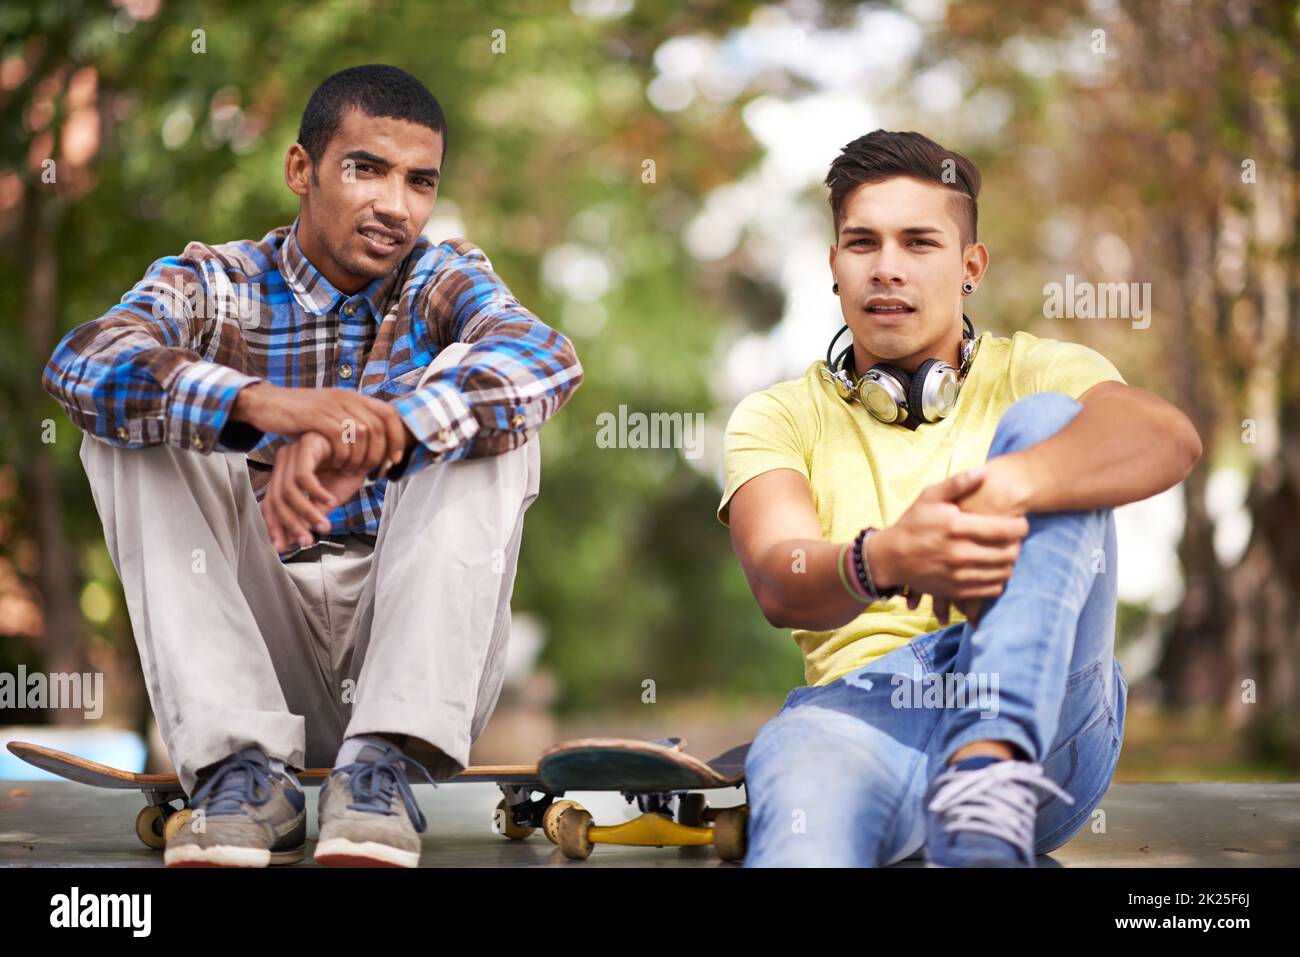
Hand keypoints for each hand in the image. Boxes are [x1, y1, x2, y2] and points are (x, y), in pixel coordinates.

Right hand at [234, 382, 407, 475]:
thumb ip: (352, 425)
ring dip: (360, 456)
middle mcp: (346, 398)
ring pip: (362, 433)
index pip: (389, 413)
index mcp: (354, 398)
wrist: (267, 403)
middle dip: (380, 454)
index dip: (397, 437)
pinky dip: (343, 455)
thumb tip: (376, 445)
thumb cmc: (301, 415)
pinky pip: (340, 438)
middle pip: (379, 426)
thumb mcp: (332, 415)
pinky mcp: (316, 417)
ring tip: (351, 470)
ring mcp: (331, 406)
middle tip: (371, 471)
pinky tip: (336, 465)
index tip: (395, 459)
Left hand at [261, 431, 368, 553]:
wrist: (367, 447)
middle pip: (277, 500)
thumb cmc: (347, 471)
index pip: (271, 504)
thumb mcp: (328, 498)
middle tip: (307, 541)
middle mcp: (283, 461)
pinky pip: (304, 476)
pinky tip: (331, 501)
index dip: (275, 527)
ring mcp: (293, 451)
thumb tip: (294, 540)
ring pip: (289, 491)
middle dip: (292, 525)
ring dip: (308, 513)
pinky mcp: (306, 444)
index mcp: (284, 473)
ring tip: (324, 525)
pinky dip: (317, 493)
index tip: (283, 547)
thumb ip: (311, 514)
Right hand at [872, 467, 1028, 625]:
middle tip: (1010, 538)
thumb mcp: (930, 496)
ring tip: (1002, 552)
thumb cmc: (913, 523)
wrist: (891, 557)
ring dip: (1009, 562)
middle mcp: (960, 553)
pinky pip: (993, 589)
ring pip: (1004, 572)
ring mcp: (959, 575)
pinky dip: (999, 579)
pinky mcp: (958, 591)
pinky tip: (991, 568)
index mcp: (956, 526)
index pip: (1006, 530)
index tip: (1019, 522)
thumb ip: (958, 483)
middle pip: (1010, 553)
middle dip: (1016, 544)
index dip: (1021, 526)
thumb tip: (985, 471)